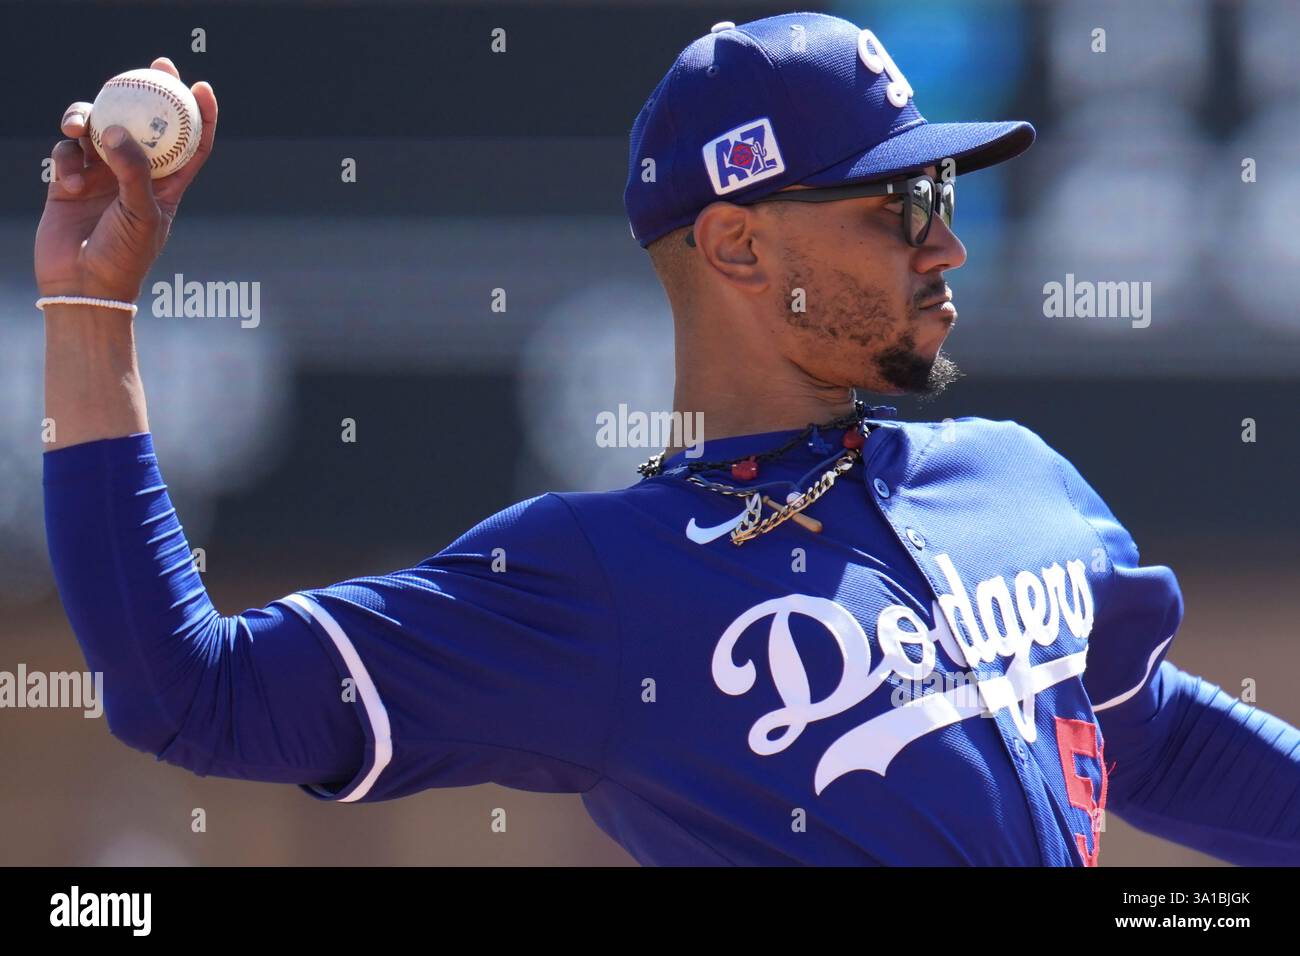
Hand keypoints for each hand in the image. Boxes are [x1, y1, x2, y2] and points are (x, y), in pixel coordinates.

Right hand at [34, 57, 217, 303]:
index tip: (201, 87)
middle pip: (146, 122)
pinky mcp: (70, 179)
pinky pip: (68, 151)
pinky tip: (70, 182)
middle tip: (154, 64)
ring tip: (78, 127)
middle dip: (150, 90)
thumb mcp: (142, 214)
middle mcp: (136, 175)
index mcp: (167, 185)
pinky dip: (67, 158)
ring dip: (88, 117)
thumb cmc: (123, 256)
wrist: (82, 285)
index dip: (201, 115)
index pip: (191, 144)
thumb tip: (119, 128)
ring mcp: (102, 175)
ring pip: (100, 127)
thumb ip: (134, 171)